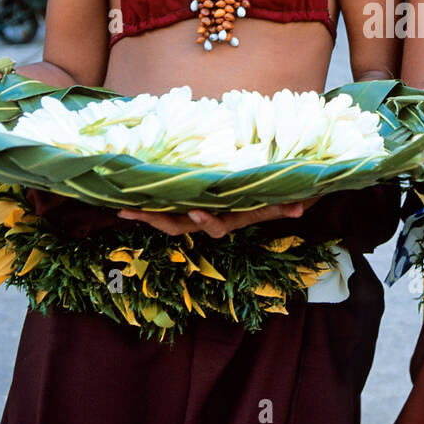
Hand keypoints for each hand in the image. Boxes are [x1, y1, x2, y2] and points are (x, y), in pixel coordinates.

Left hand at [117, 198, 318, 236]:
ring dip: (146, 215)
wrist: (274, 199)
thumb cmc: (278, 198)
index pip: (215, 227)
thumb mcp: (282, 201)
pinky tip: (131, 196)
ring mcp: (199, 212)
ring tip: (123, 209)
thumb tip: (300, 207)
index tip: (197, 209)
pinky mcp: (193, 202)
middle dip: (155, 220)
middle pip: (180, 226)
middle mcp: (211, 220)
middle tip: (131, 211)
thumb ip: (285, 206)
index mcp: (230, 220)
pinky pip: (169, 206)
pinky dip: (151, 203)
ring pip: (169, 219)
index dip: (205, 221)